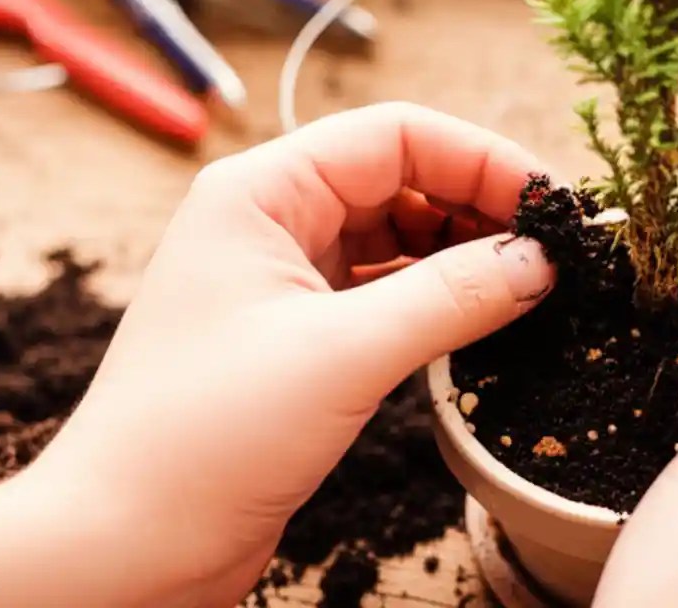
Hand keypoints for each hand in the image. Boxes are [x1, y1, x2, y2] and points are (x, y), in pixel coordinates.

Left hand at [0, 103, 554, 607]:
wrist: (126, 542)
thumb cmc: (201, 438)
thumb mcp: (343, 355)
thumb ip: (451, 297)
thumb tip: (539, 259)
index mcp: (260, 191)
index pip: (394, 135)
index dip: (481, 158)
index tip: (551, 203)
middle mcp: (268, 221)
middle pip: (398, 179)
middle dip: (477, 206)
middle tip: (551, 252)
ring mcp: (279, 279)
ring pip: (392, 238)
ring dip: (459, 255)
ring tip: (527, 286)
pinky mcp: (293, 336)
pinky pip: (379, 293)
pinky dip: (431, 300)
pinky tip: (477, 320)